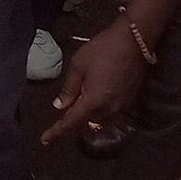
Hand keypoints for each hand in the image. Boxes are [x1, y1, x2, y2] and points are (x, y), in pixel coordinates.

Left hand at [40, 19, 148, 145]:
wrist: (135, 39)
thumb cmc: (103, 49)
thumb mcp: (79, 65)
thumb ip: (68, 88)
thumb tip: (60, 106)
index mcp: (93, 101)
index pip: (71, 122)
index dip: (57, 132)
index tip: (45, 139)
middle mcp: (109, 108)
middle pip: (86, 120)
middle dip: (75, 115)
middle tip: (67, 101)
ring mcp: (123, 105)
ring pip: (100, 116)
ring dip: (89, 110)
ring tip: (84, 92)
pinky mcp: (132, 99)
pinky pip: (112, 109)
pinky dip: (102, 104)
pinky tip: (99, 89)